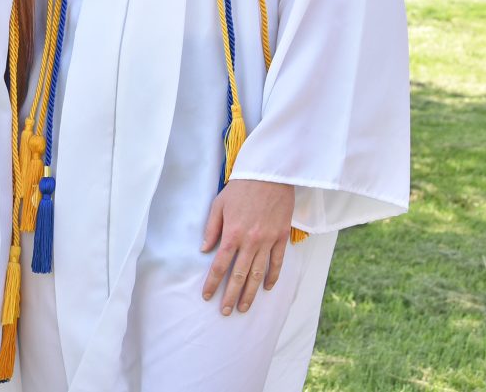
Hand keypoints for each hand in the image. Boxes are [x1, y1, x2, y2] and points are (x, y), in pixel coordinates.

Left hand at [200, 179, 293, 315]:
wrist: (269, 174)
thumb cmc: (241, 187)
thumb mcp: (219, 204)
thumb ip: (211, 228)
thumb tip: (203, 250)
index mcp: (232, 233)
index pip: (220, 265)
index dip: (212, 282)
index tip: (207, 295)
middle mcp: (250, 241)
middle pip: (238, 275)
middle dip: (230, 296)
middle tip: (225, 311)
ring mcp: (267, 241)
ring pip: (258, 274)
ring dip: (250, 293)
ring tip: (244, 307)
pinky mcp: (281, 237)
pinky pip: (277, 262)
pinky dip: (272, 277)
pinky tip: (266, 288)